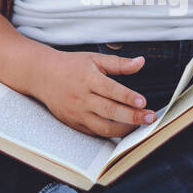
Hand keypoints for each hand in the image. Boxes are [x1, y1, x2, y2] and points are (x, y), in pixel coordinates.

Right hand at [34, 50, 157, 137]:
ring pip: (103, 127)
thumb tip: (140, 62)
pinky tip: (122, 129)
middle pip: (110, 111)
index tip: (143, 102)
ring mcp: (77, 113)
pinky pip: (94, 133)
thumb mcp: (94, 59)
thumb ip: (119, 63)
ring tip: (138, 125)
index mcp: (88, 79)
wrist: (42, 76)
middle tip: (150, 118)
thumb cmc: (70, 66)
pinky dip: (110, 134)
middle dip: (133, 117)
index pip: (111, 90)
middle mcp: (82, 98)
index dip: (128, 97)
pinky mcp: (74, 123)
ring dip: (124, 129)